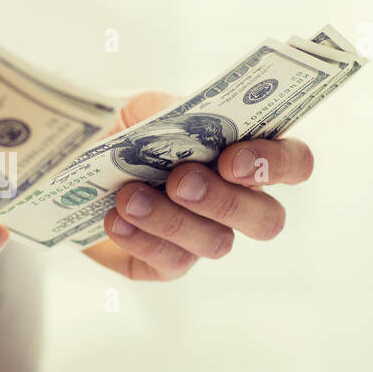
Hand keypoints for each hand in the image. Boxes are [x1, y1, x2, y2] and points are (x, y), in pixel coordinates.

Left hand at [84, 91, 313, 280]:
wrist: (79, 165)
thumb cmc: (127, 131)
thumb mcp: (150, 107)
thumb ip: (178, 112)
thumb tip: (186, 123)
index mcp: (247, 154)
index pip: (293, 162)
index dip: (275, 164)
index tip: (232, 158)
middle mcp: (237, 200)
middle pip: (266, 219)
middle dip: (225, 201)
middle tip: (181, 181)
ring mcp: (206, 236)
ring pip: (217, 244)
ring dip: (172, 219)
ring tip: (129, 197)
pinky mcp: (168, 264)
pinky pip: (170, 262)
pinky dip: (142, 239)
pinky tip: (116, 220)